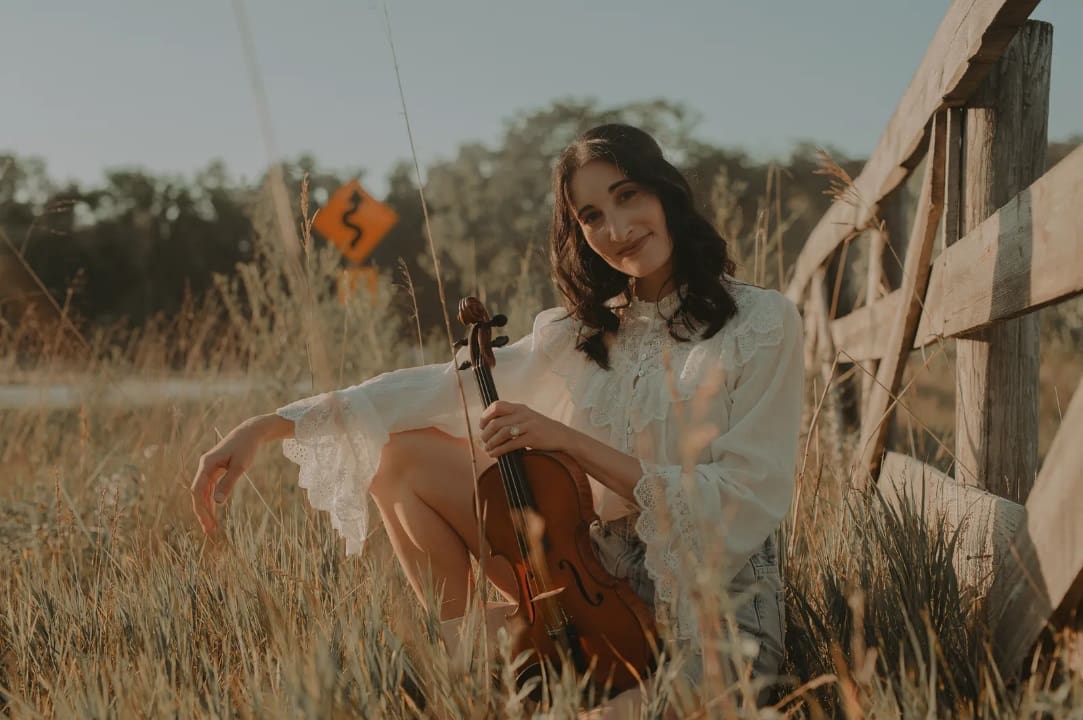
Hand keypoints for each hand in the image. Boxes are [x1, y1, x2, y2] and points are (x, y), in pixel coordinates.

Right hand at [190, 419, 264, 533]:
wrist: (250, 433)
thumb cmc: (246, 448)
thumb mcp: (240, 466)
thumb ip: (228, 483)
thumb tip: (218, 503)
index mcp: (206, 464)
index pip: (198, 490)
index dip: (201, 508)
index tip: (207, 522)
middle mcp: (204, 466)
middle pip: (198, 493)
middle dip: (202, 512)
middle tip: (209, 530)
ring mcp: (208, 468)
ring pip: (203, 492)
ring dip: (206, 508)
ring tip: (210, 526)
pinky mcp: (214, 470)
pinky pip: (209, 488)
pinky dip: (211, 500)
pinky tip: (213, 512)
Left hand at [478, 401, 571, 456]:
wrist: (562, 436)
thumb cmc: (541, 429)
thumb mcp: (526, 418)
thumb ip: (511, 419)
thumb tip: (489, 427)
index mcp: (520, 408)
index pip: (497, 406)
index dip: (485, 416)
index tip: (481, 426)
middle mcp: (523, 414)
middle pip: (496, 422)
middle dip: (486, 433)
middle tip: (483, 441)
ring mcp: (528, 425)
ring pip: (502, 433)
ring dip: (491, 443)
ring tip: (488, 449)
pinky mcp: (533, 437)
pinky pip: (511, 444)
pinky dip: (499, 450)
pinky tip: (495, 454)